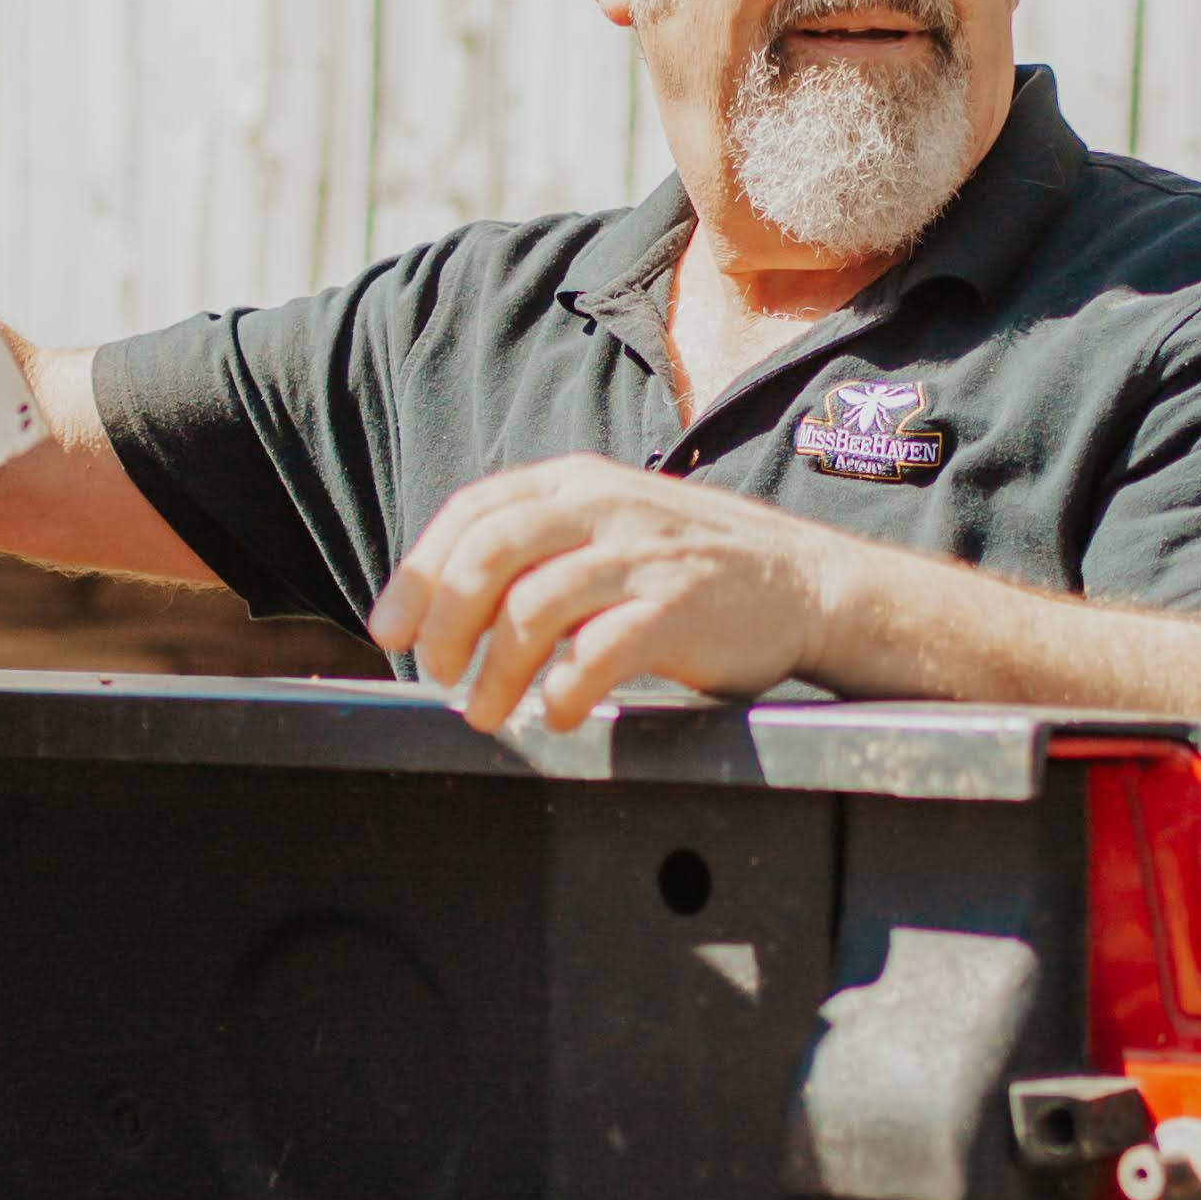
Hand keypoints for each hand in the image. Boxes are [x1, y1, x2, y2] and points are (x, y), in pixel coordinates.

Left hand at [368, 457, 844, 732]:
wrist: (809, 584)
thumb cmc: (694, 572)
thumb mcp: (613, 528)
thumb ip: (543, 547)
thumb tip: (446, 606)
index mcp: (577, 484)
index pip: (473, 512)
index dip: (419, 573)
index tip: (390, 632)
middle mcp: (605, 508)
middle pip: (489, 555)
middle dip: (445, 624)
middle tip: (438, 677)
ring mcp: (644, 556)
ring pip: (533, 607)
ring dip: (495, 671)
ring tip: (487, 712)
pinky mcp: (681, 609)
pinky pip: (599, 651)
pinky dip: (565, 691)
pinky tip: (560, 715)